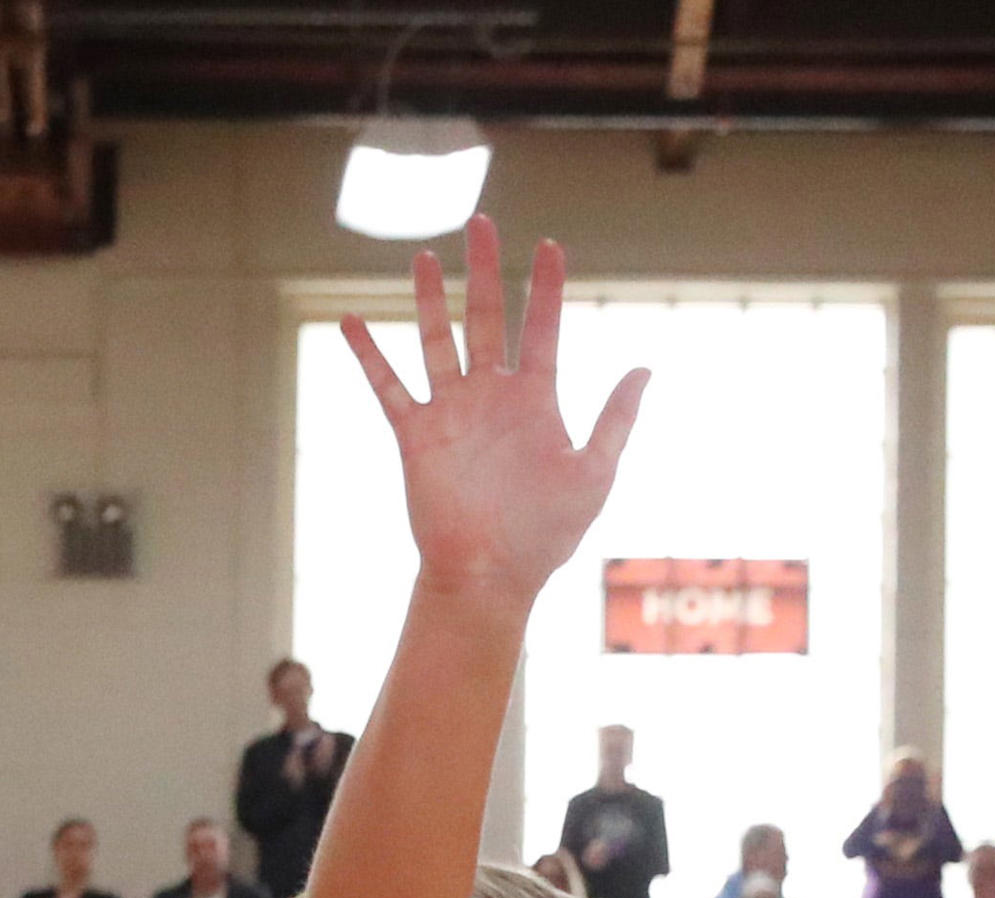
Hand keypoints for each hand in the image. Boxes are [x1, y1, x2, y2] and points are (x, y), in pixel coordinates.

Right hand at [338, 218, 648, 604]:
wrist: (489, 577)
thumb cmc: (546, 534)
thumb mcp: (595, 473)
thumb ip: (616, 419)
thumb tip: (643, 367)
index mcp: (535, 400)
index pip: (542, 327)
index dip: (546, 287)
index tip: (550, 246)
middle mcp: (490, 396)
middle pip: (485, 317)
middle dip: (485, 270)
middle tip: (483, 222)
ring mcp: (451, 413)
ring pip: (437, 340)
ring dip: (428, 299)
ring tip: (422, 255)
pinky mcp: (415, 437)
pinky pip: (388, 387)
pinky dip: (368, 355)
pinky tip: (352, 321)